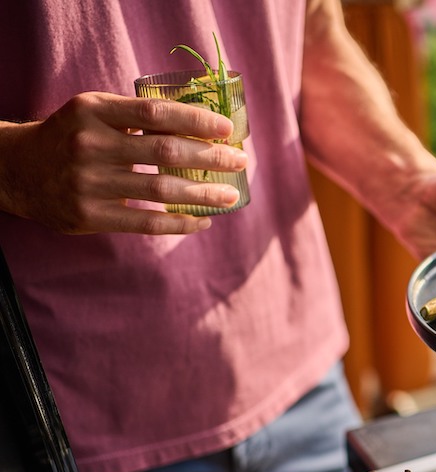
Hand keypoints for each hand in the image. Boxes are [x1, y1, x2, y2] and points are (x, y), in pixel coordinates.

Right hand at [0, 91, 247, 234]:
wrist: (17, 170)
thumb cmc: (72, 136)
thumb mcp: (94, 112)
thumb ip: (137, 115)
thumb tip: (202, 125)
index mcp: (93, 111)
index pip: (155, 112)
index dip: (195, 120)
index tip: (226, 128)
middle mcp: (89, 145)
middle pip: (164, 152)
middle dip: (210, 157)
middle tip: (240, 161)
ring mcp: (88, 182)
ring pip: (161, 190)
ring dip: (204, 193)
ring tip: (230, 194)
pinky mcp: (89, 216)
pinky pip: (146, 223)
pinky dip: (180, 223)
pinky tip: (203, 221)